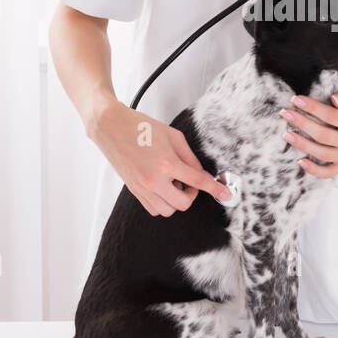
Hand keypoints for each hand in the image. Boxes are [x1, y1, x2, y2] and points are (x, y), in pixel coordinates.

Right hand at [90, 102, 233, 216]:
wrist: (111, 127)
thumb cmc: (140, 127)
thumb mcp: (173, 136)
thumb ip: (190, 157)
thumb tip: (201, 173)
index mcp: (166, 164)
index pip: (198, 182)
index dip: (215, 189)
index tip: (226, 194)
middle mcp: (154, 180)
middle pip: (183, 203)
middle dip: (192, 194)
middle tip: (190, 180)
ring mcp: (142, 188)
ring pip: (168, 210)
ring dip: (176, 199)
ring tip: (173, 182)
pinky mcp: (134, 191)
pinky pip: (154, 209)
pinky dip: (163, 202)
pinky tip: (163, 186)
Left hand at [279, 88, 337, 179]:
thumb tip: (334, 99)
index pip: (330, 116)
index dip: (312, 107)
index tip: (296, 99)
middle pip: (323, 135)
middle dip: (302, 124)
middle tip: (285, 113)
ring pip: (322, 153)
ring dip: (302, 145)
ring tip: (286, 134)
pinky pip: (329, 172)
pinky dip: (314, 170)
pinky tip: (300, 161)